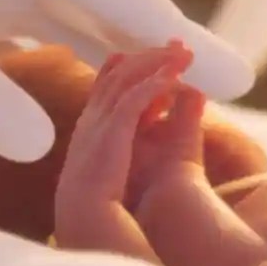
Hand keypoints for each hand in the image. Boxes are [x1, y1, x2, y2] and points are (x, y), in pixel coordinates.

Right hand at [58, 43, 194, 208]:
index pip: (105, 84)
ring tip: (183, 52)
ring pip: (128, 78)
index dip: (126, 66)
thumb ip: (114, 154)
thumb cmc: (93, 205)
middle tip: (175, 46)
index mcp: (89, 127)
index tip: (148, 56)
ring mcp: (100, 121)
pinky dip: (155, 82)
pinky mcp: (113, 129)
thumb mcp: (101, 171)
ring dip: (157, 62)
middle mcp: (93, 117)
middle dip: (148, 56)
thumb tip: (127, 149)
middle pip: (119, 73)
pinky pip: (136, 96)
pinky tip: (176, 74)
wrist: (83, 220)